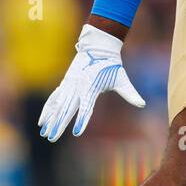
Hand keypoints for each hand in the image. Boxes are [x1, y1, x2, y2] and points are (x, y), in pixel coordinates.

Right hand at [39, 23, 144, 140]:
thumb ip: (130, 93)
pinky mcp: (66, 83)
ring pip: (57, 106)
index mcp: (90, 87)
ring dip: (50, 120)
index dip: (81, 121)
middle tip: (51, 138)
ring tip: (44, 133)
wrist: (98, 47)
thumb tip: (143, 104)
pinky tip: (42, 121)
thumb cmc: (111, 65)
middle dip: (59, 125)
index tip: (76, 133)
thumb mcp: (121, 78)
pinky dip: (48, 109)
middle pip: (66, 110)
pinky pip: (54, 99)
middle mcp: (77, 87)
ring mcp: (69, 85)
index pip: (85, 108)